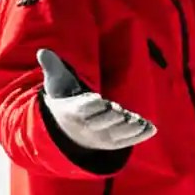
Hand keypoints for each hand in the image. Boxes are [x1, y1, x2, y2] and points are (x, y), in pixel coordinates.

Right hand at [37, 48, 156, 150]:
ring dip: (129, 127)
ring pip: (116, 134)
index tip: (99, 99)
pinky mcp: (113, 143)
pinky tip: (151, 128)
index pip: (82, 109)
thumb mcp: (56, 84)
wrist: (66, 131)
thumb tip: (43, 51)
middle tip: (121, 110)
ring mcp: (101, 137)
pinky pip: (127, 141)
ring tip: (139, 121)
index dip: (91, 105)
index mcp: (72, 112)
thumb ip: (53, 67)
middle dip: (112, 116)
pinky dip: (139, 136)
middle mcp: (87, 127)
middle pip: (101, 122)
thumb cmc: (65, 101)